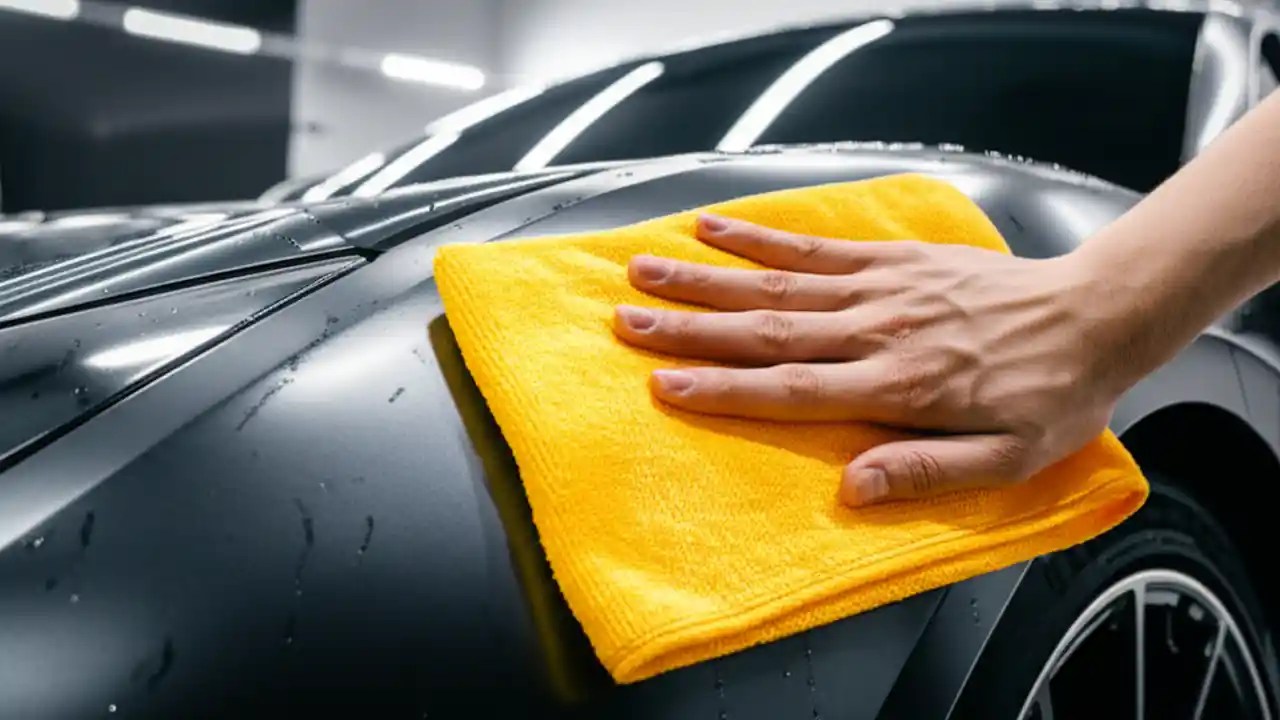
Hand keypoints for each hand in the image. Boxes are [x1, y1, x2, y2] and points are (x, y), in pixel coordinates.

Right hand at [613, 214, 1129, 506]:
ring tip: (645, 271)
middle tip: (625, 321)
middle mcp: (877, 331)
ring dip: (706, 278)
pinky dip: (762, 238)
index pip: (792, 389)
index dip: (724, 388)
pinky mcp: (891, 259)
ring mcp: (880, 288)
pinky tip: (715, 229)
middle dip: (690, 327)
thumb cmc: (1049, 394)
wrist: (1094, 314)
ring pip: (777, 284)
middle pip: (766, 330)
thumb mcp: (1006, 460)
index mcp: (898, 386)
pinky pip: (815, 248)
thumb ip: (924, 472)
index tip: (665, 384)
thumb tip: (852, 491)